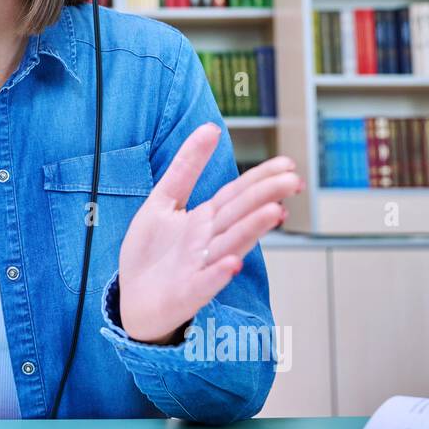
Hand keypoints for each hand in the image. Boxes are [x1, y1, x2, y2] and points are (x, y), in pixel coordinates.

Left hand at [117, 122, 301, 344]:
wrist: (133, 300)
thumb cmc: (152, 252)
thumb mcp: (163, 201)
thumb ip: (186, 168)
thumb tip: (210, 128)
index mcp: (206, 219)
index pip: (238, 194)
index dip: (261, 178)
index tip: (288, 163)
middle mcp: (209, 241)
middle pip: (240, 215)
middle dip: (265, 197)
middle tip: (294, 181)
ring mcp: (202, 267)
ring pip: (231, 244)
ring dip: (252, 230)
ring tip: (275, 212)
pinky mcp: (188, 293)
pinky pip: (206, 282)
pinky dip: (219, 273)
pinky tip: (233, 263)